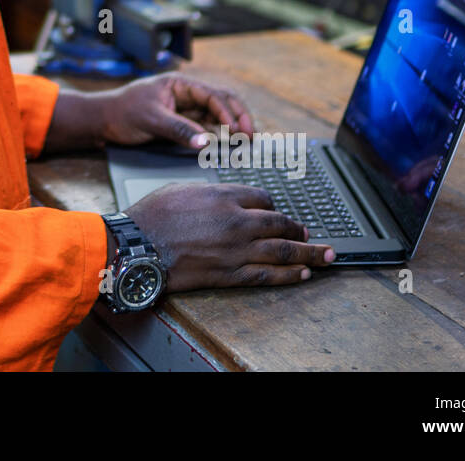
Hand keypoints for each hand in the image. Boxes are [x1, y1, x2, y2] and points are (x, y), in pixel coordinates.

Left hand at [97, 72, 253, 148]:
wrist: (102, 122)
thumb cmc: (122, 113)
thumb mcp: (151, 120)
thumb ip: (179, 129)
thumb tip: (206, 141)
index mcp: (180, 84)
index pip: (212, 95)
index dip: (228, 113)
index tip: (238, 131)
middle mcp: (186, 94)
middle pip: (221, 102)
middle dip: (238, 117)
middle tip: (251, 136)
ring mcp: (185, 109)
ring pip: (216, 116)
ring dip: (231, 127)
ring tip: (244, 143)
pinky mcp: (182, 123)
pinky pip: (205, 127)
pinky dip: (218, 135)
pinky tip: (227, 145)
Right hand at [127, 183, 334, 289]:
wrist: (137, 245)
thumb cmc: (153, 215)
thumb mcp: (183, 188)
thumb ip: (212, 193)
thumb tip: (226, 197)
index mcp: (224, 196)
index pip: (263, 199)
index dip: (274, 207)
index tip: (278, 213)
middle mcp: (237, 221)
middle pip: (280, 224)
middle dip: (300, 230)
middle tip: (312, 235)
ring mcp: (236, 250)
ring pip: (283, 251)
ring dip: (309, 254)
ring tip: (327, 256)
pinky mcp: (229, 274)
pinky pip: (267, 275)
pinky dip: (289, 275)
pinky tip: (303, 274)